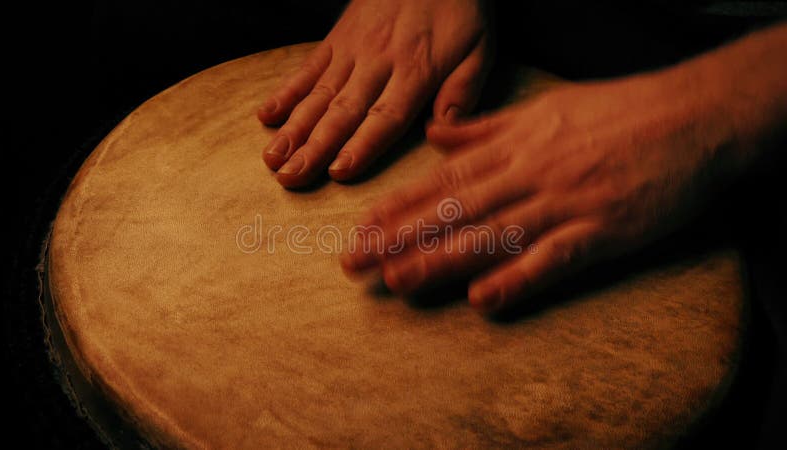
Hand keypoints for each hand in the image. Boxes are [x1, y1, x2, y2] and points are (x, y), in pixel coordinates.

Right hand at [258, 0, 491, 187]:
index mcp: (416, 71)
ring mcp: (352, 50)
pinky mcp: (336, 38)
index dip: (361, 145)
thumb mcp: (480, 47)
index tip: (338, 170)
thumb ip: (463, 91)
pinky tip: (266, 116)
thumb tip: (444, 132)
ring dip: (293, 128)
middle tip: (289, 177)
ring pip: (318, 94)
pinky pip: (307, 68)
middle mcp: (378, 63)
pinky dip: (285, 92)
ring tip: (272, 158)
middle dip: (314, 147)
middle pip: (343, 111)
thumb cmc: (459, 7)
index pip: (386, 115)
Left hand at [341, 69, 741, 312]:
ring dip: (442, 260)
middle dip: (401, 239)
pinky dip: (517, 278)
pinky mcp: (601, 232)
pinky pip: (553, 259)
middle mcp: (529, 174)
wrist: (692, 117)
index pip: (442, 179)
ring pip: (491, 236)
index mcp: (514, 145)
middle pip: (454, 211)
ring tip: (398, 282)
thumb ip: (485, 125)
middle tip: (358, 265)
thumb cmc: (618, 110)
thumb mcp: (544, 106)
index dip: (398, 207)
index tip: (361, 229)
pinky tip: (483, 299)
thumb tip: (436, 133)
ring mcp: (564, 203)